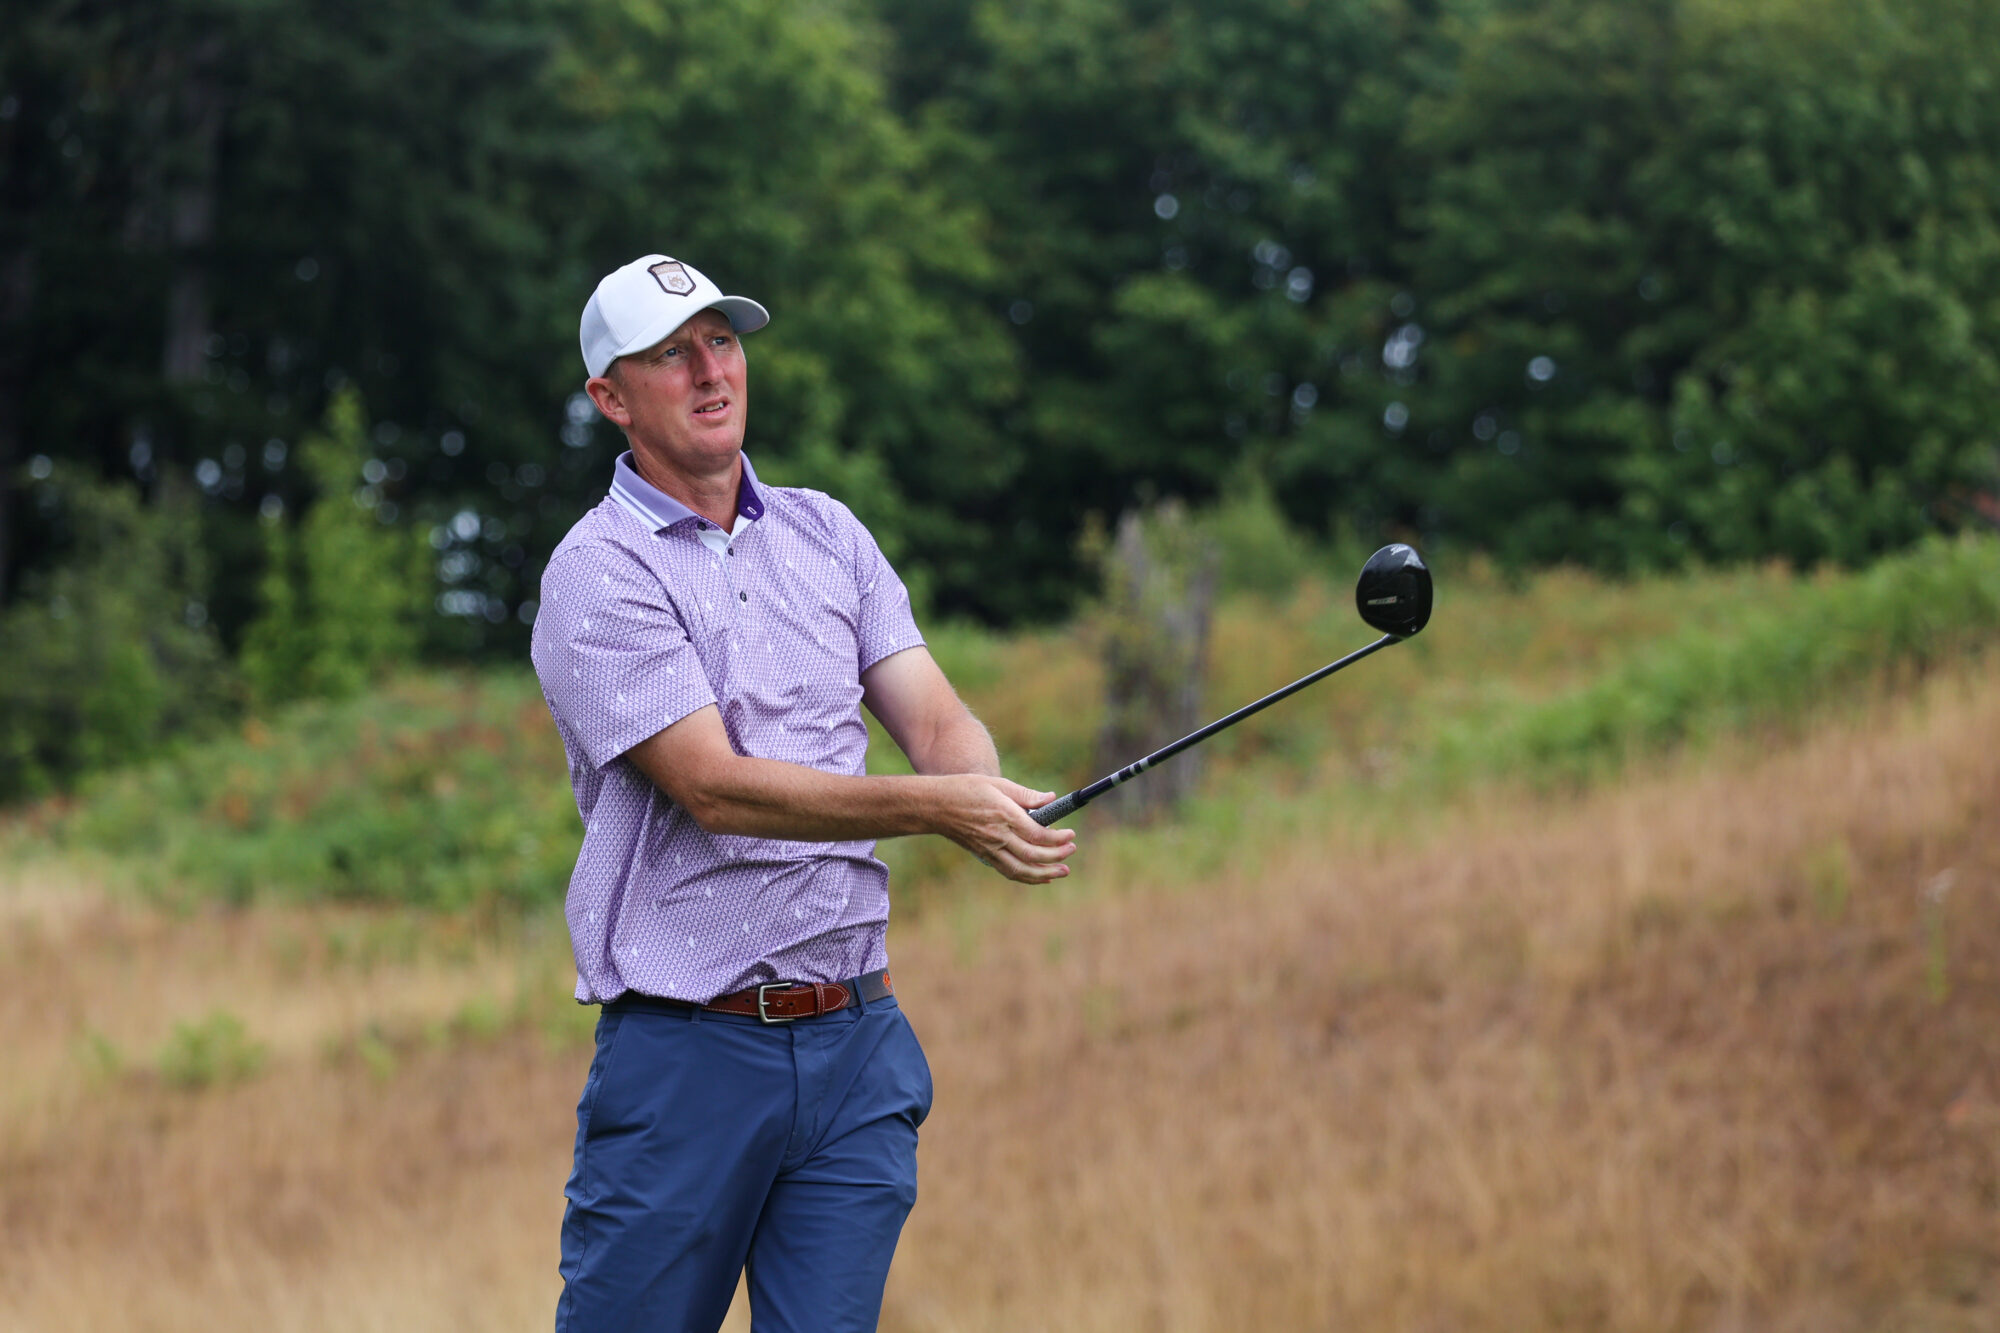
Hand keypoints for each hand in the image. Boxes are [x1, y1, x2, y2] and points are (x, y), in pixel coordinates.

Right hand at [931, 776, 1076, 883]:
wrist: (935, 806)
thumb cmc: (966, 789)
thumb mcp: (998, 783)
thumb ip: (1026, 794)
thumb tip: (1051, 798)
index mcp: (1004, 814)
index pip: (1037, 834)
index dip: (1058, 838)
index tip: (1070, 835)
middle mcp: (997, 835)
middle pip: (1033, 854)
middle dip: (1056, 856)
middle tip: (1072, 850)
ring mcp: (990, 848)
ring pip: (1022, 869)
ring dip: (1045, 873)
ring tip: (1063, 871)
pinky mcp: (984, 855)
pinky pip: (1009, 871)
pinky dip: (1027, 877)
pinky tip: (1041, 876)